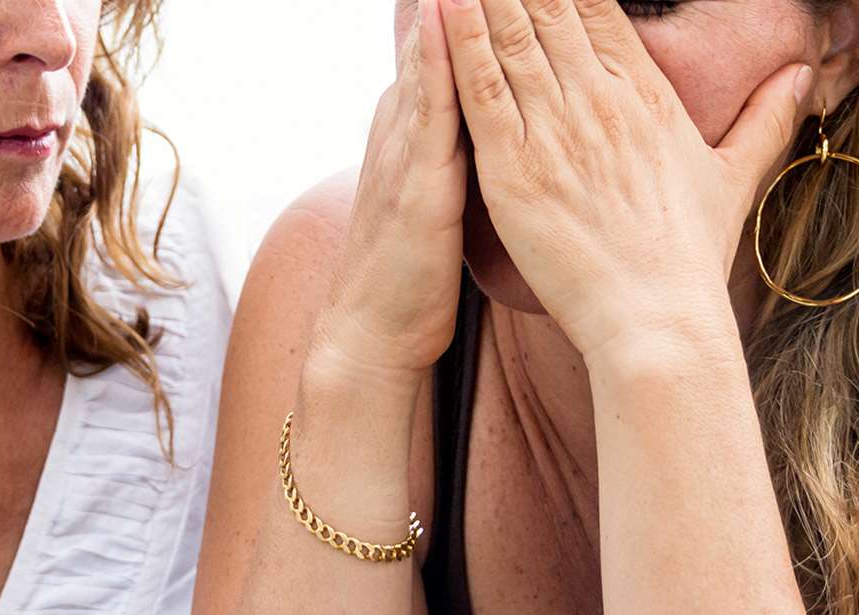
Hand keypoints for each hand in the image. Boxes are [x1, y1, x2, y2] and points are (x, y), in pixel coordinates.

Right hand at [313, 0, 468, 388]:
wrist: (374, 337)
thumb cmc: (414, 278)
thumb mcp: (436, 199)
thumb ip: (452, 154)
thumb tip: (484, 122)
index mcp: (409, 130)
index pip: (443, 52)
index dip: (466, 14)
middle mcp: (401, 129)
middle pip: (435, 41)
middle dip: (454, 3)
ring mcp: (404, 152)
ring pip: (432, 61)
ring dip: (449, 13)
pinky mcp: (416, 183)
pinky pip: (433, 109)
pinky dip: (442, 61)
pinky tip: (452, 20)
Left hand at [439, 0, 810, 359]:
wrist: (657, 319)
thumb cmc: (688, 259)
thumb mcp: (734, 177)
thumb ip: (765, 118)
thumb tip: (802, 72)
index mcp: (646, 95)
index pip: (597, 9)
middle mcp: (600, 102)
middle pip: (550, 11)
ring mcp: (556, 133)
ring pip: (511, 39)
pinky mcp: (515, 171)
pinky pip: (481, 92)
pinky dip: (459, 46)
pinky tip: (443, 7)